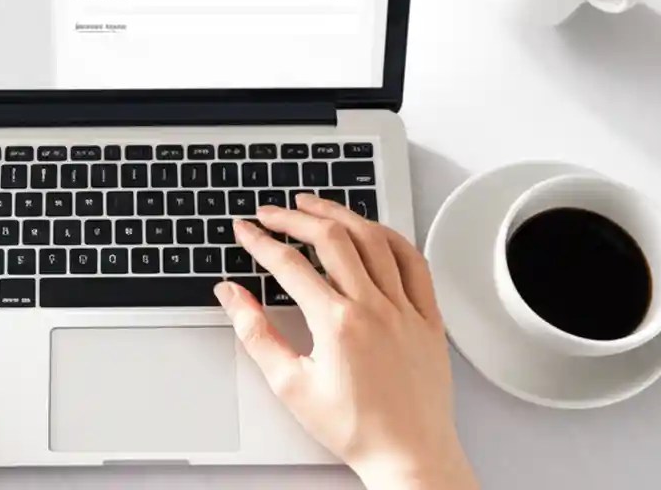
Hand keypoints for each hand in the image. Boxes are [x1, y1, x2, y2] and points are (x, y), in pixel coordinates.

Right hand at [215, 195, 475, 489]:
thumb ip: (255, 334)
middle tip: (272, 212)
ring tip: (315, 205)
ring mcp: (405, 308)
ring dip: (340, 214)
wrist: (408, 455)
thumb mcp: (289, 384)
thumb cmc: (354, 428)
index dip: (261, 241)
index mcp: (337, 323)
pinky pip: (412, 261)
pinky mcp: (428, 316)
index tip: (246, 231)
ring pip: (373, 239)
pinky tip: (371, 230)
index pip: (289, 264)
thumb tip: (232, 296)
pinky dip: (389, 236)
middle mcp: (374, 307)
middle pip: (331, 238)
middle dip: (294, 217)